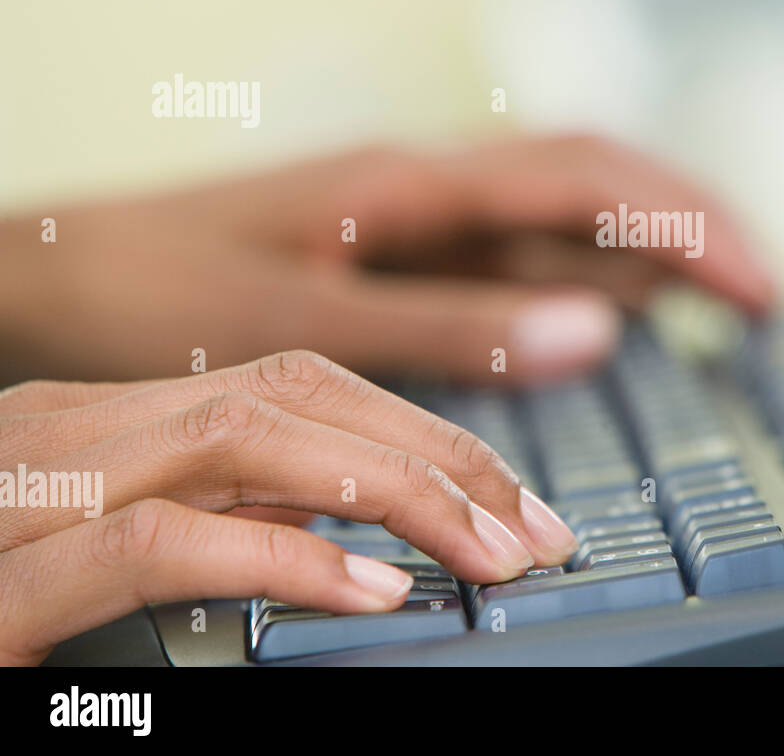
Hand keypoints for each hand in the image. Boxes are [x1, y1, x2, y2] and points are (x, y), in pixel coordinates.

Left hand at [0, 135, 774, 385]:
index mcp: (415, 184)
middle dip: (694, 222)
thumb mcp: (305, 322)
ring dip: (654, 242)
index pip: (589, 181)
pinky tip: (626, 300)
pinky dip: (592, 273)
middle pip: (598, 177)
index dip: (687, 225)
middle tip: (767, 288)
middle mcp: (430, 186)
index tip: (758, 283)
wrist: (58, 277)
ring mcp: (422, 215)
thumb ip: (456, 328)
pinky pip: (524, 251)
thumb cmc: (159, 292)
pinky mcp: (407, 249)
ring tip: (730, 290)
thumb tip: (598, 330)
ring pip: (568, 211)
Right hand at [0, 351, 577, 665]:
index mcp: (112, 422)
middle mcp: (75, 430)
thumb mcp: (116, 547)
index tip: (516, 502)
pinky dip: (278, 554)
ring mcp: (27, 490)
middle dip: (441, 455)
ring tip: (491, 553)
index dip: (425, 434)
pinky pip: (158, 540)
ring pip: (247, 434)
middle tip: (538, 531)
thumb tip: (360, 547)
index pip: (300, 386)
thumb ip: (221, 524)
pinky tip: (369, 591)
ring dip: (395, 491)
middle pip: (299, 396)